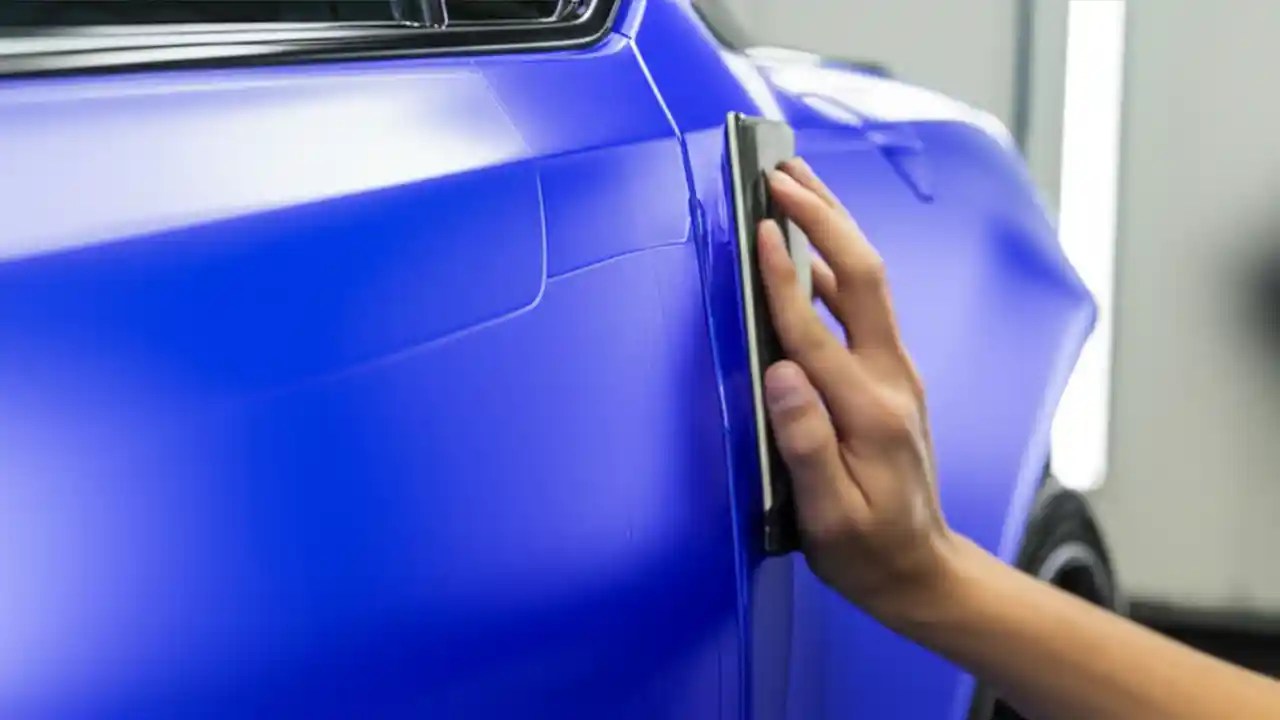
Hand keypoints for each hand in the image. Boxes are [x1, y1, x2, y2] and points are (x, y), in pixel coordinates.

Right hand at [758, 159, 957, 623]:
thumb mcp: (829, 515)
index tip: (759, 227)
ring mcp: (895, 373)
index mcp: (869, 410)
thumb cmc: (866, 550)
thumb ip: (807, 443)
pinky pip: (861, 305)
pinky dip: (832, 266)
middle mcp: (890, 378)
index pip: (816, 329)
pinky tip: (807, 254)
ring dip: (831, 229)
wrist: (921, 567)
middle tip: (782, 172)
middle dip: (823, 217)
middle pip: (860, 276)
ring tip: (794, 188)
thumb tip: (781, 373)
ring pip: (864, 282)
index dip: (782, 277)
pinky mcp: (889, 376)